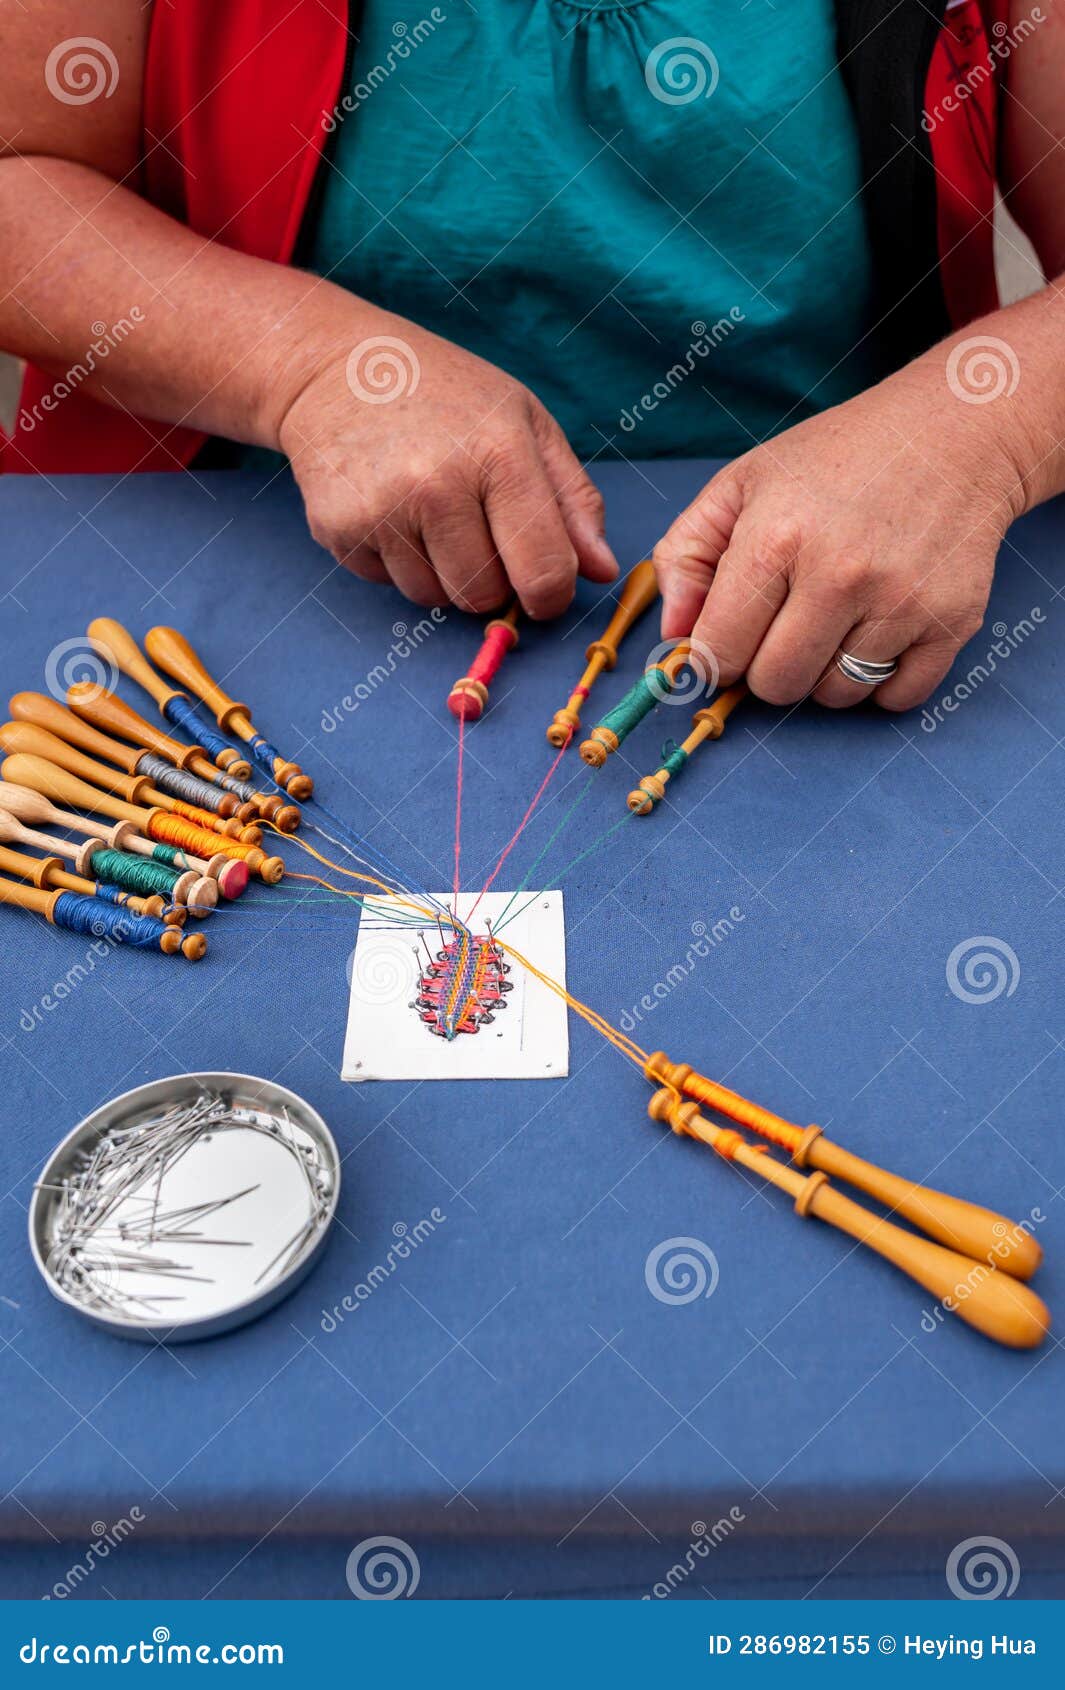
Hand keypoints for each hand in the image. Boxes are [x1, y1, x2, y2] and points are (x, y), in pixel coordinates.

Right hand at [277, 310, 616, 615]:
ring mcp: (381, 509)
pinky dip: (397, 562)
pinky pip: (388, 585)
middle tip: (476, 526)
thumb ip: (573, 500)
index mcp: (499, 454)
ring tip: (430, 512)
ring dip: (442, 573)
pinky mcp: (338, 529)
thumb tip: (602, 571)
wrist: (335, 368)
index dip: (551, 596)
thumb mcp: (525, 425)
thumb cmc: (448, 395)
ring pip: (435, 599)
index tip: (545, 590)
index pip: (543, 571)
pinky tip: (391, 509)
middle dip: (490, 579)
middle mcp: (436, 485)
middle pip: (484, 596)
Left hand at [653, 360, 1026, 709]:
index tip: (729, 638)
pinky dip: (880, 682)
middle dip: (767, 667)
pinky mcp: (952, 622)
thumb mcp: (741, 485)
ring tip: (834, 620)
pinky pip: (896, 698)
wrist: (954, 435)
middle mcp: (841, 574)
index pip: (720, 651)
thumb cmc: (836, 460)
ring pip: (834, 697)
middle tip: (782, 626)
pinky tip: (877, 634)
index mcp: (777, 538)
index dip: (715, 654)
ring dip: (824, 673)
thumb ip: (686, 557)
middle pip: (775, 685)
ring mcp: (902, 602)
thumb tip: (675, 636)